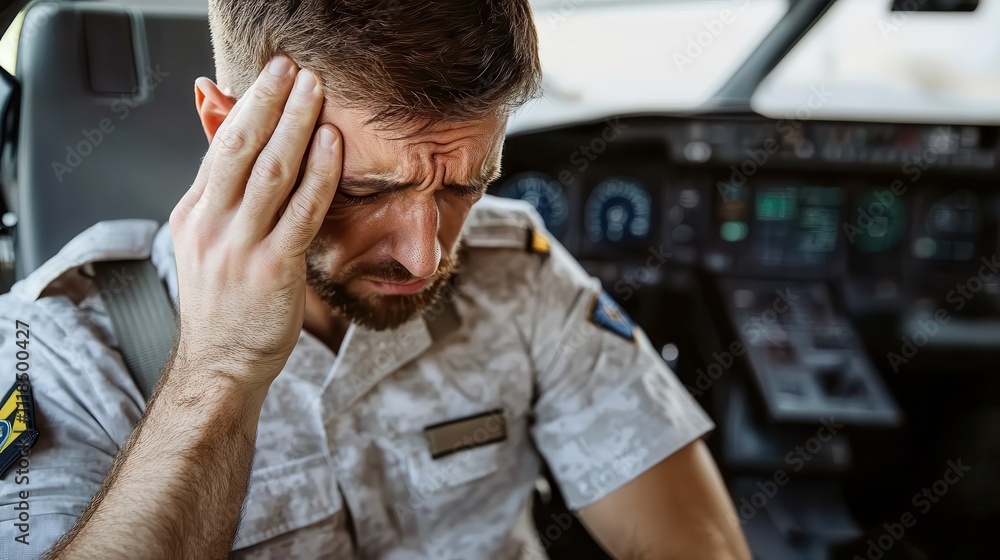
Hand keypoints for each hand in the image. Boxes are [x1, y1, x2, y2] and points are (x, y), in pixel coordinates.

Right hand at [168, 56, 340, 391]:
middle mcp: (212, 226)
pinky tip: (330, 145)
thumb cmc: (223, 307)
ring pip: (271, 171)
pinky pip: (301, 210)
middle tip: (290, 69)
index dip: (246, 108)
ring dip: (296, 124)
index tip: (268, 80)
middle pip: (241, 148)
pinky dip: (318, 173)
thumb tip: (244, 158)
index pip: (219, 148)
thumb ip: (225, 200)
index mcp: (194, 215)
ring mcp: (240, 247)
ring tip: (314, 91)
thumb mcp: (208, 245)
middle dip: (268, 102)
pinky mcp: (274, 269)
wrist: (220, 365)